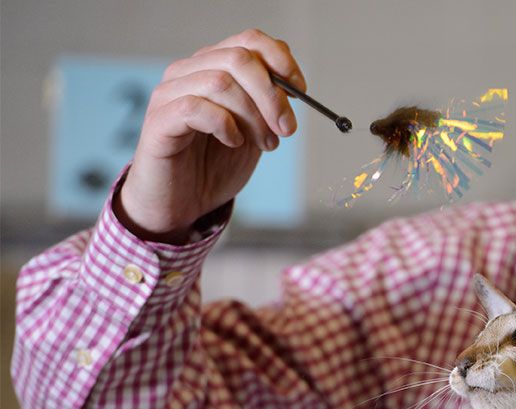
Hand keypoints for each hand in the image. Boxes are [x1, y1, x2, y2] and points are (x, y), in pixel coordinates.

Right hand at [116, 29, 303, 242]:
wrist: (181, 205)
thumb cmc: (213, 168)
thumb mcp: (253, 134)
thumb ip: (268, 108)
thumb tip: (294, 88)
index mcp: (212, 69)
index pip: (248, 41)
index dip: (280, 60)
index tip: (302, 91)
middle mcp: (188, 73)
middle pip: (239, 59)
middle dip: (272, 95)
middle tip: (287, 128)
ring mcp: (169, 94)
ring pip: (221, 83)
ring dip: (254, 117)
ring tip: (266, 145)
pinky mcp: (159, 120)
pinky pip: (196, 108)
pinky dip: (225, 125)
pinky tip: (233, 143)